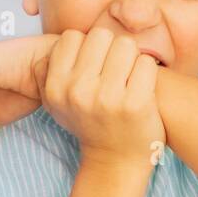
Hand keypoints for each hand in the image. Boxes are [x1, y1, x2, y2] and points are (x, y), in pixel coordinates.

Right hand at [42, 28, 163, 170]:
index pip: (72, 37)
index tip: (94, 65)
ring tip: (128, 77)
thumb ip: (50, 71)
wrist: (116, 161)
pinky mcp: (136, 104)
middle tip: (115, 69)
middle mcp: (78, 92)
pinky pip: (146, 62)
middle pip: (101, 35)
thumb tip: (52, 42)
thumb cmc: (90, 123)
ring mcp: (107, 98)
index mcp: (56, 87)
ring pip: (126, 45)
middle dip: (110, 48)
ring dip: (131, 57)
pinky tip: (142, 87)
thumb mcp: (58, 103)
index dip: (86, 46)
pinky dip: (148, 71)